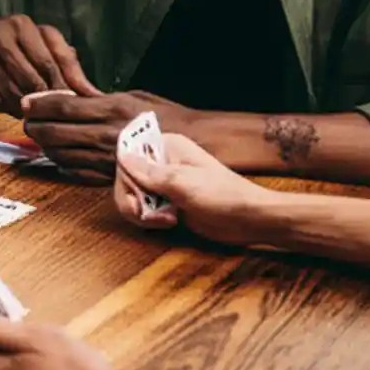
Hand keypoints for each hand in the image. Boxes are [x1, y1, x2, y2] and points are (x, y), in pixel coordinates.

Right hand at [0, 14, 101, 116]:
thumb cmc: (20, 40)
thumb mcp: (45, 42)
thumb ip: (68, 65)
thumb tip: (92, 94)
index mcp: (22, 25)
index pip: (47, 61)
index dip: (61, 85)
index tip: (72, 102)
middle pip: (29, 78)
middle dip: (45, 100)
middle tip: (56, 114)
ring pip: (11, 92)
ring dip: (27, 109)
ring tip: (39, 115)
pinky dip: (8, 109)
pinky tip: (17, 110)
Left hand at [22, 90, 198, 183]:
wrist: (194, 144)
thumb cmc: (165, 115)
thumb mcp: (133, 96)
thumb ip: (101, 98)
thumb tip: (73, 96)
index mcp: (111, 109)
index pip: (62, 106)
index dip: (39, 104)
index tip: (25, 102)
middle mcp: (105, 135)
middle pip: (53, 132)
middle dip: (34, 125)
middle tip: (27, 119)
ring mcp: (105, 158)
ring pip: (59, 154)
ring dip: (44, 145)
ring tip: (40, 135)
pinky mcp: (109, 175)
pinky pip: (75, 171)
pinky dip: (61, 162)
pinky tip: (59, 154)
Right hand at [116, 133, 272, 245]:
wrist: (248, 219)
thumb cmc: (221, 195)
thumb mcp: (181, 182)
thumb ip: (147, 172)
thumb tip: (121, 155)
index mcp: (166, 146)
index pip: (127, 154)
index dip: (126, 175)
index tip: (138, 192)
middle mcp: (161, 162)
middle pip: (125, 179)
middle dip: (132, 199)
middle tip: (147, 213)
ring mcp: (163, 184)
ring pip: (131, 197)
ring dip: (142, 213)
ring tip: (164, 220)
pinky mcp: (167, 203)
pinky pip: (143, 210)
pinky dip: (149, 220)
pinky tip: (168, 223)